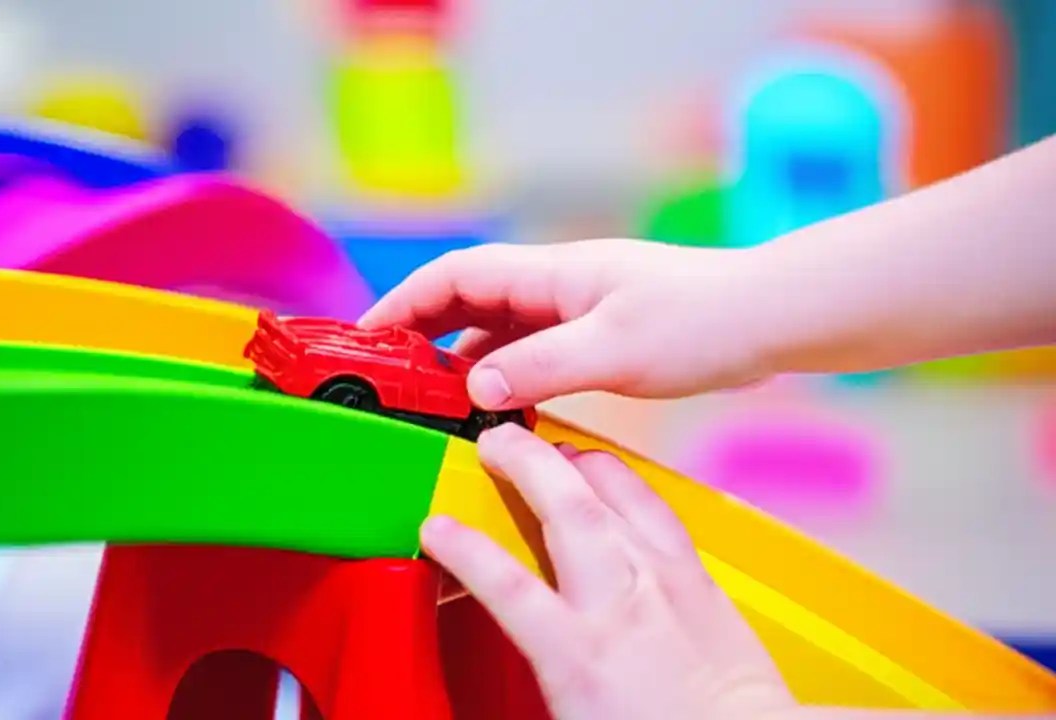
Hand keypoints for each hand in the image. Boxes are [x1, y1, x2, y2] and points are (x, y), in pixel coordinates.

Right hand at [358, 239, 775, 408]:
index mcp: (551, 273)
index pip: (455, 276)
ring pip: (496, 331)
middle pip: (465, 300)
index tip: (367, 337)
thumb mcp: (613, 348)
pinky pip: (530, 355)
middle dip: (420, 332)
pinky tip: (495, 411)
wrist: (766, 320)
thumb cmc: (701, 321)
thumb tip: (473, 390)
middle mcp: (554, 287)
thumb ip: (539, 368)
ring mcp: (574, 313)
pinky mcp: (595, 340)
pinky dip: (503, 379)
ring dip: (459, 361)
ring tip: (429, 402)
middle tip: (386, 376)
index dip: (404, 302)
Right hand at [421, 424, 795, 719]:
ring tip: (551, 448)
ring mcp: (664, 581)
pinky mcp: (698, 577)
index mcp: (576, 653)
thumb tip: (513, 636)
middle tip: (496, 440)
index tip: (435, 525)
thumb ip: (536, 659)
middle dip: (524, 461)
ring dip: (577, 460)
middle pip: (565, 509)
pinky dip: (627, 483)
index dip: (463, 547)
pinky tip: (613, 479)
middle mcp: (621, 603)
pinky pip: (658, 509)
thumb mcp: (569, 710)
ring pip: (617, 493)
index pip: (505, 583)